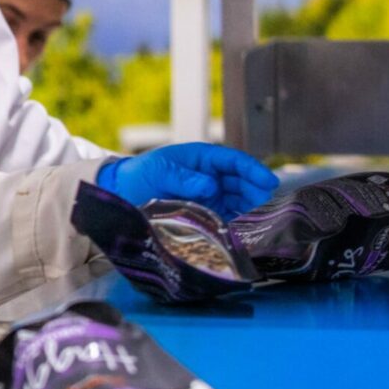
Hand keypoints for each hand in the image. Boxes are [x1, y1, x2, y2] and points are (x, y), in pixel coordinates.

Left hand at [96, 143, 278, 218]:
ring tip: (260, 219)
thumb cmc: (139, 174)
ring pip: (238, 201)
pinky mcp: (204, 214)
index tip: (268, 181)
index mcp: (201, 159)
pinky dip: (237, 223)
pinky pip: (226, 217)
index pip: (233, 161)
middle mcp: (209, 177)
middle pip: (241, 182)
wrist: (121, 193)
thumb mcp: (160, 170)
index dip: (253, 170)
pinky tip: (244, 230)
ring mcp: (209, 196)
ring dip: (250, 208)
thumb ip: (185, 178)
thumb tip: (211, 185)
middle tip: (267, 205)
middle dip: (255, 192)